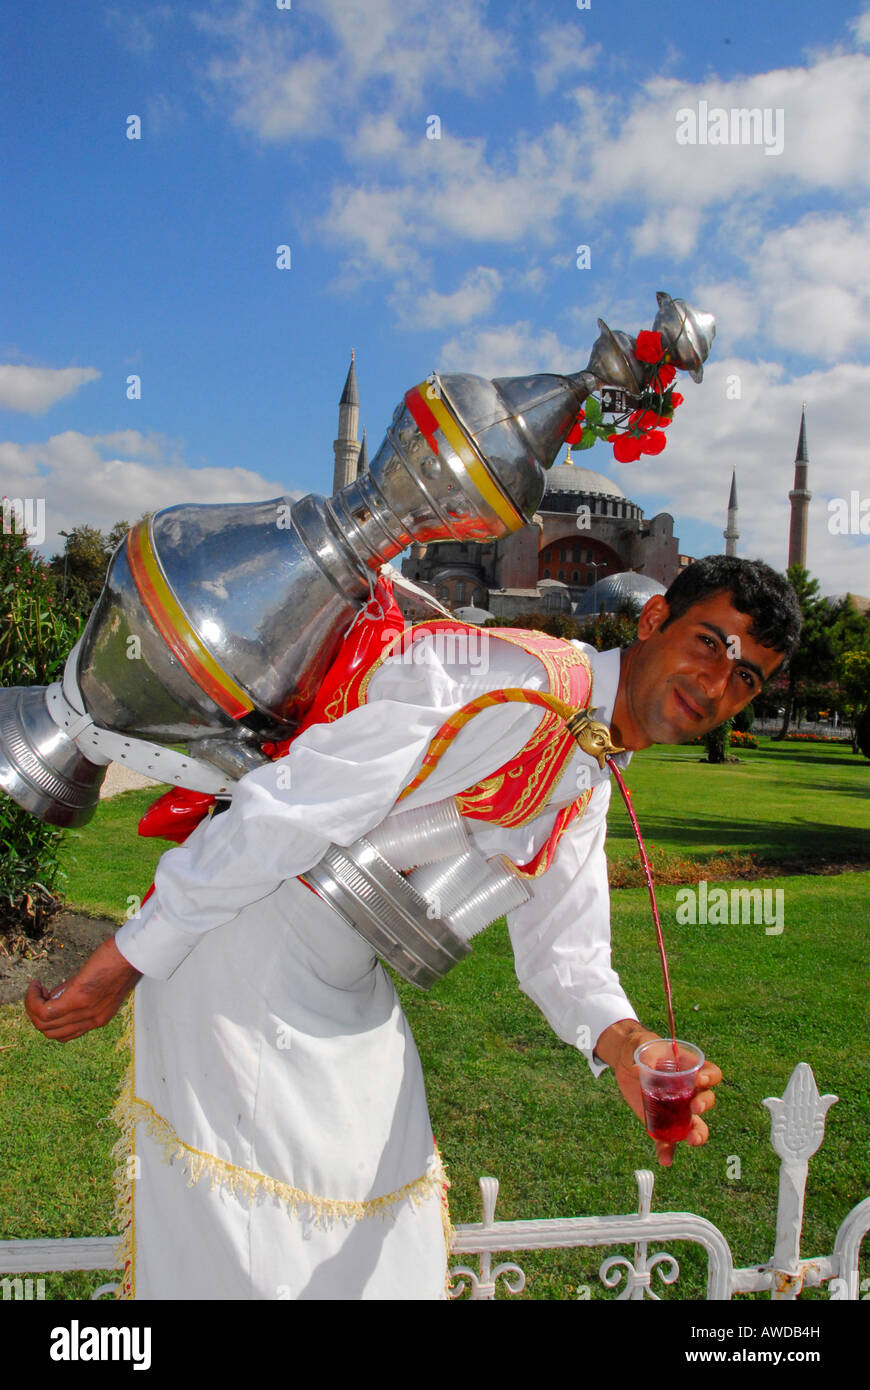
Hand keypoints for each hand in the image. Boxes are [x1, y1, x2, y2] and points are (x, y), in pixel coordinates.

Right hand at [24, 936, 140, 1042]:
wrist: (133, 953)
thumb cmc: (118, 961)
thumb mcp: (96, 985)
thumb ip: (75, 994)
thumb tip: (51, 997)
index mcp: (98, 1019)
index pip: (64, 1034)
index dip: (47, 1020)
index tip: (45, 999)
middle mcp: (91, 1020)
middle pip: (50, 1032)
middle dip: (35, 1015)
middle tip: (36, 995)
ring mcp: (84, 1011)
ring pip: (44, 1023)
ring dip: (31, 1007)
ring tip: (35, 990)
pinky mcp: (77, 998)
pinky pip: (45, 1010)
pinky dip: (33, 1000)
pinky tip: (35, 986)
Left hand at [595, 1019, 721, 1166]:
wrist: (625, 1061)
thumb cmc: (640, 1048)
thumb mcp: (642, 1045)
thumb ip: (644, 1056)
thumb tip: (636, 1070)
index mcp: (690, 1068)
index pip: (711, 1074)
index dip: (710, 1078)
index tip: (700, 1081)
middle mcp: (689, 1091)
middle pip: (706, 1101)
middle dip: (704, 1106)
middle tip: (694, 1108)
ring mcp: (677, 1109)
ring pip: (695, 1125)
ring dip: (697, 1134)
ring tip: (691, 1140)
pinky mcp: (662, 1121)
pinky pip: (669, 1139)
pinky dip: (668, 1150)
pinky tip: (665, 1160)